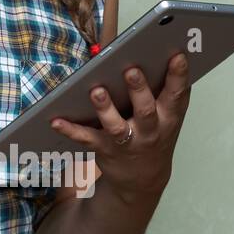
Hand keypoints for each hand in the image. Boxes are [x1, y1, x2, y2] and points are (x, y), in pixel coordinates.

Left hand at [49, 51, 191, 204]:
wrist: (143, 179)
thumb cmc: (154, 134)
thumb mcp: (167, 116)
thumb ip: (164, 90)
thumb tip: (161, 53)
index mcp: (168, 117)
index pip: (176, 95)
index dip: (178, 76)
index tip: (177, 56)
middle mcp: (150, 131)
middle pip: (146, 110)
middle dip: (139, 90)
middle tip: (132, 70)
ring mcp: (127, 142)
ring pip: (116, 126)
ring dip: (105, 108)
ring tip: (96, 91)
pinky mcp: (105, 149)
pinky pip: (86, 138)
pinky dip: (70, 130)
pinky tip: (55, 120)